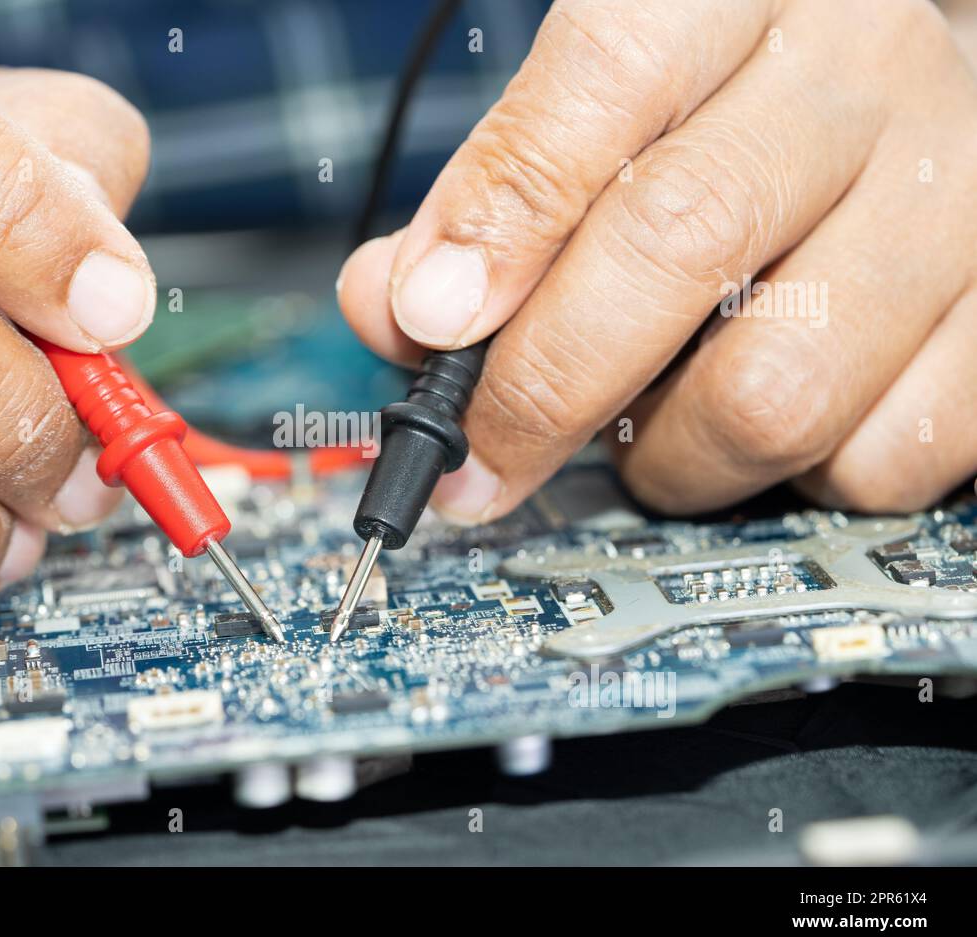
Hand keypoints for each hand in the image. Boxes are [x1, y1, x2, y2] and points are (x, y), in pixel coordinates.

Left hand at [338, 0, 976, 523]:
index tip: (424, 325)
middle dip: (543, 388)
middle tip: (479, 458)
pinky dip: (791, 479)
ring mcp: (957, 197)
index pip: (606, 79)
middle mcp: (862, 76)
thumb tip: (397, 310)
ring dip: (670, 455)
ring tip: (648, 430)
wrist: (908, 95)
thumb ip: (494, 192)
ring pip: (775, 392)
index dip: (501, 218)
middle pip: (679, 244)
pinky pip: (876, 460)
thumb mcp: (605, 108)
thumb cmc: (726, 118)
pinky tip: (765, 418)